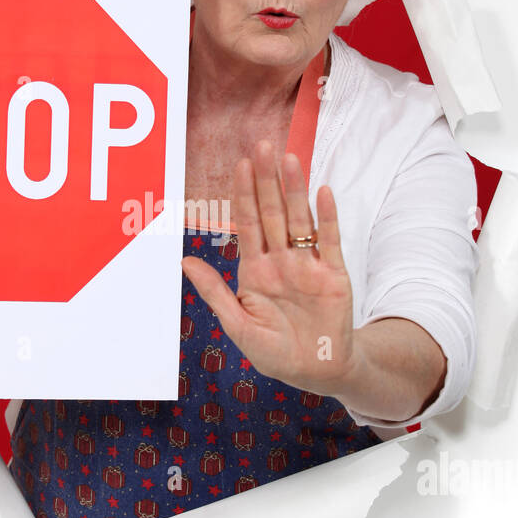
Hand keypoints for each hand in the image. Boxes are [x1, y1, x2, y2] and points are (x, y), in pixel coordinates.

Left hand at [180, 141, 355, 394]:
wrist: (316, 372)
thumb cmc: (275, 351)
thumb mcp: (238, 325)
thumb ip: (214, 292)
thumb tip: (184, 261)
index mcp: (255, 270)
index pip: (248, 224)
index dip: (244, 194)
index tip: (240, 164)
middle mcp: (281, 261)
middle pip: (272, 213)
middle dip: (267, 180)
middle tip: (263, 145)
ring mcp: (308, 265)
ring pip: (299, 220)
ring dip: (295, 190)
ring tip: (290, 159)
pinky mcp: (333, 275)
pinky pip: (330, 241)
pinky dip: (326, 217)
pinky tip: (323, 192)